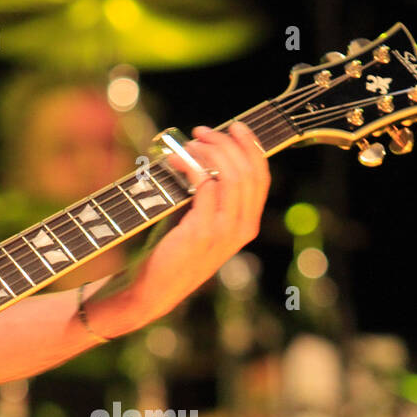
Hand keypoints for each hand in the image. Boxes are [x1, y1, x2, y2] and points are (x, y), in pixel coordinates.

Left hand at [93, 122, 269, 332]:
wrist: (156, 289)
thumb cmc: (175, 252)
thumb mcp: (203, 222)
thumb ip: (213, 196)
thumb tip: (206, 153)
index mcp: (247, 225)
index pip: (261, 177)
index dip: (251, 147)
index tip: (235, 127)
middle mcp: (242, 228)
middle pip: (247, 171)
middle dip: (226, 143)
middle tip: (202, 132)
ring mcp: (224, 231)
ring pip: (229, 175)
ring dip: (208, 151)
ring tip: (189, 143)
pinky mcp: (202, 231)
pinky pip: (204, 185)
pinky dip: (190, 165)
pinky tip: (175, 162)